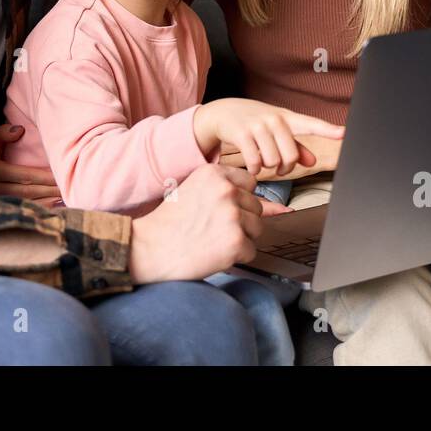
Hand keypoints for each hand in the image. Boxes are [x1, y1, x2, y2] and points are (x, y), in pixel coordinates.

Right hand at [0, 123, 60, 203]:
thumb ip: (2, 131)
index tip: (60, 176)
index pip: (22, 175)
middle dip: (48, 190)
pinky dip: (35, 209)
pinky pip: (17, 210)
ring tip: (63, 197)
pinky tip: (50, 206)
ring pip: (22, 203)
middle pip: (25, 192)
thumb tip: (20, 130)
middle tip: (67, 188)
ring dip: (44, 202)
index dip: (42, 177)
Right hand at [129, 165, 265, 282]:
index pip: (249, 184)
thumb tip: (282, 207)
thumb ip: (231, 192)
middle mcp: (226, 190)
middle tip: (211, 228)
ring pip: (257, 229)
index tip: (217, 210)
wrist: (149, 249)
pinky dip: (235, 257)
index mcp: (214, 173)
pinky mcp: (236, 241)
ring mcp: (232, 216)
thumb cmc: (170, 223)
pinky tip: (213, 253)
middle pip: (256, 208)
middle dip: (240, 221)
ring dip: (239, 239)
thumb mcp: (196, 192)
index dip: (236, 201)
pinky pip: (251, 251)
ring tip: (211, 240)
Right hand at [193, 99, 343, 176]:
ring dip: (267, 168)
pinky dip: (254, 170)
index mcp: (287, 118)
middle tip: (278, 166)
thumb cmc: (255, 122)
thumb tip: (313, 161)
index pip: (311, 124)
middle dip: (284, 168)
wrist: (223, 112)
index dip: (328, 130)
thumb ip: (296, 146)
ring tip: (262, 161)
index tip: (343, 133)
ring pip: (273, 161)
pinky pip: (255, 163)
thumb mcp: (277, 129)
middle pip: (291, 157)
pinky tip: (251, 166)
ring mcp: (258, 125)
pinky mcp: (242, 133)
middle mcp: (274, 119)